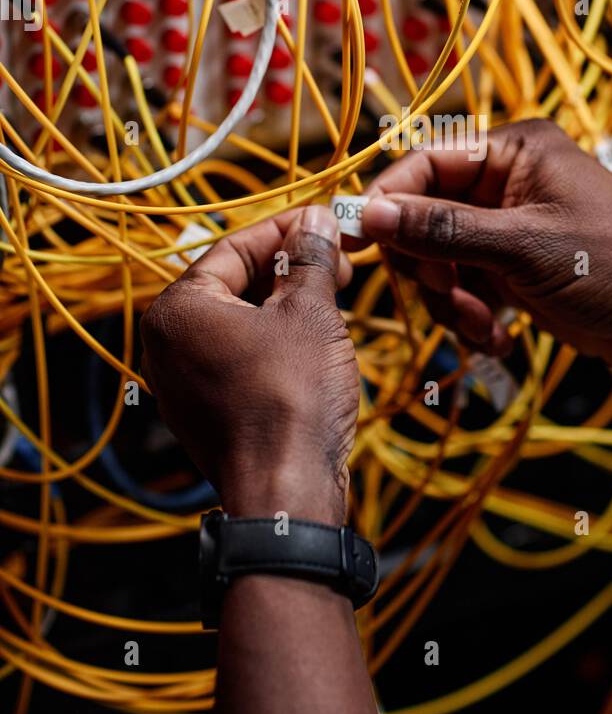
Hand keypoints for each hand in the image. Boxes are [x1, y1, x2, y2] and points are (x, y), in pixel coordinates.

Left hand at [141, 206, 357, 523]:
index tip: (328, 221)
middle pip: (236, 283)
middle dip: (290, 268)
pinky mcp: (209, 415)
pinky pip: (242, 360)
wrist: (287, 492)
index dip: (288, 229)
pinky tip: (319, 340)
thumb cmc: (291, 398)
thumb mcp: (310, 312)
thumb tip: (317, 221)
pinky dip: (278, 342)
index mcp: (178, 309)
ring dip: (289, 304)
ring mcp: (185, 384)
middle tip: (340, 260)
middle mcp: (169, 345)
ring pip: (242, 322)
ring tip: (336, 295)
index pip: (235, 247)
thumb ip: (310, 258)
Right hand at [360, 118, 611, 369]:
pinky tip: (498, 337)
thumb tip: (371, 213)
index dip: (391, 202)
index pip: (425, 162)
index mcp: (516, 149)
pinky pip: (464, 285)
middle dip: (430, 267)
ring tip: (484, 327)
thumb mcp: (524, 247)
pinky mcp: (512, 266)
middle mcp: (507, 180)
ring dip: (452, 300)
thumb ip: (444, 229)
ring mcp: (508, 225)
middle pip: (425, 215)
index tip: (362, 243)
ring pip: (439, 258)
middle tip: (447, 299)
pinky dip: (471, 314)